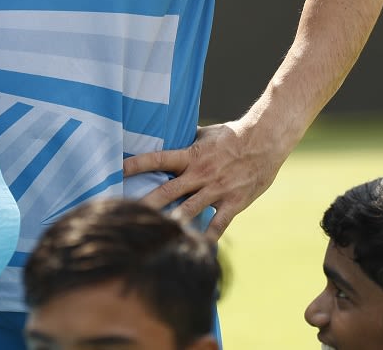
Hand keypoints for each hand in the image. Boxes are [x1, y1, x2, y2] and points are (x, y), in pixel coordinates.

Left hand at [123, 121, 288, 238]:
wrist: (266, 141)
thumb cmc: (232, 135)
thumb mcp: (204, 134)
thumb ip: (185, 143)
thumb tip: (165, 139)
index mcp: (191, 156)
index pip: (157, 159)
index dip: (136, 164)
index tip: (117, 170)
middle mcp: (200, 174)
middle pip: (168, 190)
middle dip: (147, 202)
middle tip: (127, 212)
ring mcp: (217, 189)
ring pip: (189, 210)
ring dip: (172, 222)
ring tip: (154, 234)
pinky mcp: (233, 202)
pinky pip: (218, 223)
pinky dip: (208, 237)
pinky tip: (196, 248)